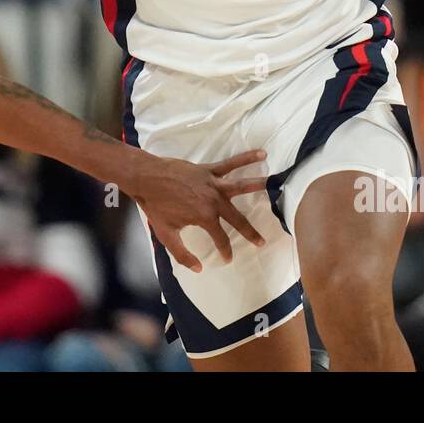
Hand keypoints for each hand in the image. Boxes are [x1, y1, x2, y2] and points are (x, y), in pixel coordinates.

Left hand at [124, 149, 268, 273]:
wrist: (146, 178)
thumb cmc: (155, 206)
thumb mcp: (166, 235)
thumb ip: (182, 254)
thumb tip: (199, 269)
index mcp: (204, 217)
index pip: (221, 238)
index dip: (225, 250)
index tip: (227, 259)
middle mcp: (213, 200)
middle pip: (237, 218)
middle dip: (250, 231)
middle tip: (262, 241)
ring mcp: (213, 183)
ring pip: (240, 186)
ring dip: (259, 185)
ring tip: (277, 184)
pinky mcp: (209, 170)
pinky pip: (230, 163)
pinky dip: (246, 158)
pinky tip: (261, 153)